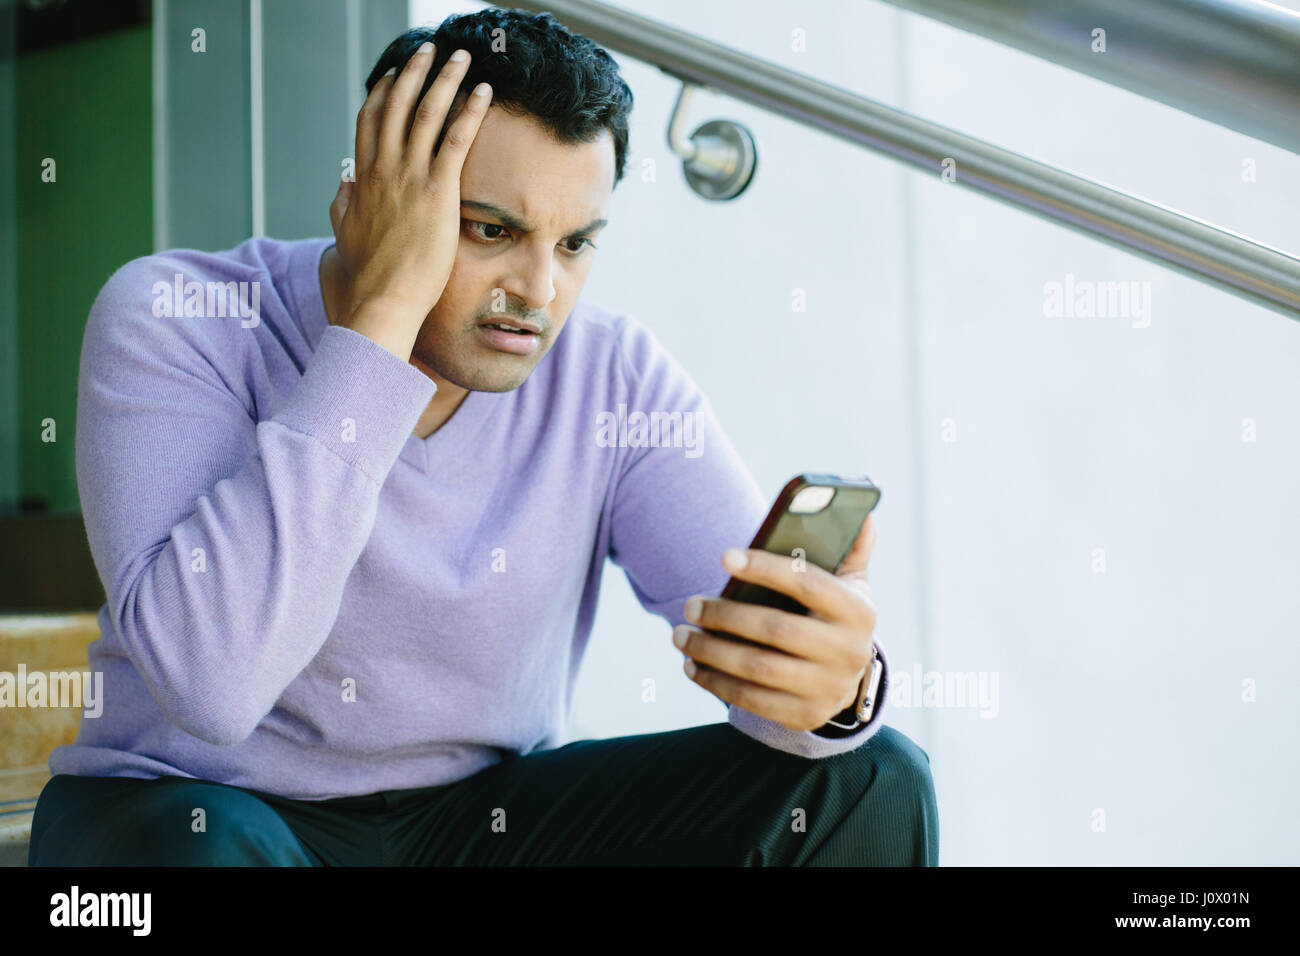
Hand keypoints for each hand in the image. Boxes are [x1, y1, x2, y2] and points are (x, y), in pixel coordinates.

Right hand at [328, 42, 491, 358]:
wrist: (383, 300)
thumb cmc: (369, 276)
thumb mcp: (346, 235)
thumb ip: (343, 206)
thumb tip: (343, 185)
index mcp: (364, 179)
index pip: (370, 121)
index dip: (383, 92)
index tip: (395, 73)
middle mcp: (384, 170)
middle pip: (397, 105)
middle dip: (415, 72)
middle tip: (431, 48)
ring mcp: (410, 178)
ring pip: (426, 113)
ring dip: (445, 79)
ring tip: (461, 57)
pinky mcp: (437, 192)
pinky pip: (455, 140)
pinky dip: (470, 111)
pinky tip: (483, 92)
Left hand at [674, 513, 878, 731]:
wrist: (849, 679)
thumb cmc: (836, 618)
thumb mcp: (852, 585)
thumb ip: (852, 549)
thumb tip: (863, 515)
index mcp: (857, 611)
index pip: (808, 583)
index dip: (765, 568)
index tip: (724, 557)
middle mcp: (848, 651)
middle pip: (775, 629)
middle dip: (725, 616)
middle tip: (690, 605)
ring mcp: (827, 687)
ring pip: (757, 667)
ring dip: (710, 651)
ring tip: (680, 634)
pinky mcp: (805, 715)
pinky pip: (752, 699)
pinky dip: (715, 683)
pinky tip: (692, 665)